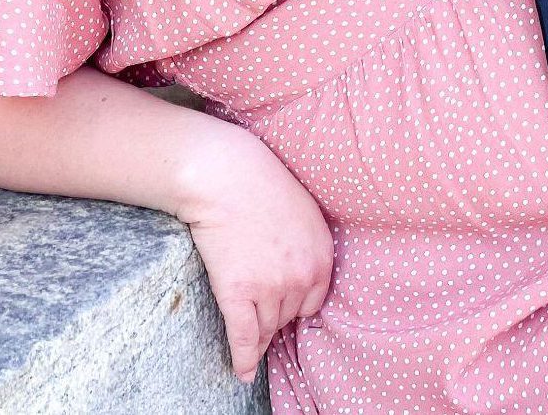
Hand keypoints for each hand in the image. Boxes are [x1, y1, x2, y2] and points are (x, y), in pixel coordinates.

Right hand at [173, 127, 333, 385]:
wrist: (225, 175)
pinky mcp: (239, 293)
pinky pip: (244, 338)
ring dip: (257, 335)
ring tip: (248, 338)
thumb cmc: (260, 184)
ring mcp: (271, 287)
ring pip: (266, 329)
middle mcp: (302, 276)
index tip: (281, 304)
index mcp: (322, 254)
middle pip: (288, 316)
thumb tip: (301, 276)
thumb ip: (307, 246)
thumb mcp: (302, 211)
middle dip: (274, 312)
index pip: (313, 301)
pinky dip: (243, 359)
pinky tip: (242, 373)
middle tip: (255, 304)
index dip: (294, 303)